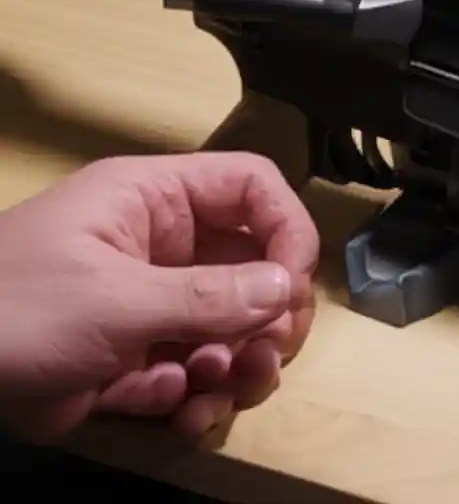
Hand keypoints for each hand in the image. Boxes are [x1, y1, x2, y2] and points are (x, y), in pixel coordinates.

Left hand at [0, 152, 318, 441]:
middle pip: (257, 266)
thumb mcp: (113, 300)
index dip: (286, 230)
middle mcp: (163, 247)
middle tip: (263, 355)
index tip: (293, 287)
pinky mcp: (136, 358)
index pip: (251, 188)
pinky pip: (195, 372)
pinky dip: (196, 396)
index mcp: (154, 201)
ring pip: (233, 327)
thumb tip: (287, 290)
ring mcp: (151, 304)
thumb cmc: (13, 312)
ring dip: (238, 364)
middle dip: (268, 316)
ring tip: (217, 390)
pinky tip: (172, 408)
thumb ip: (208, 296)